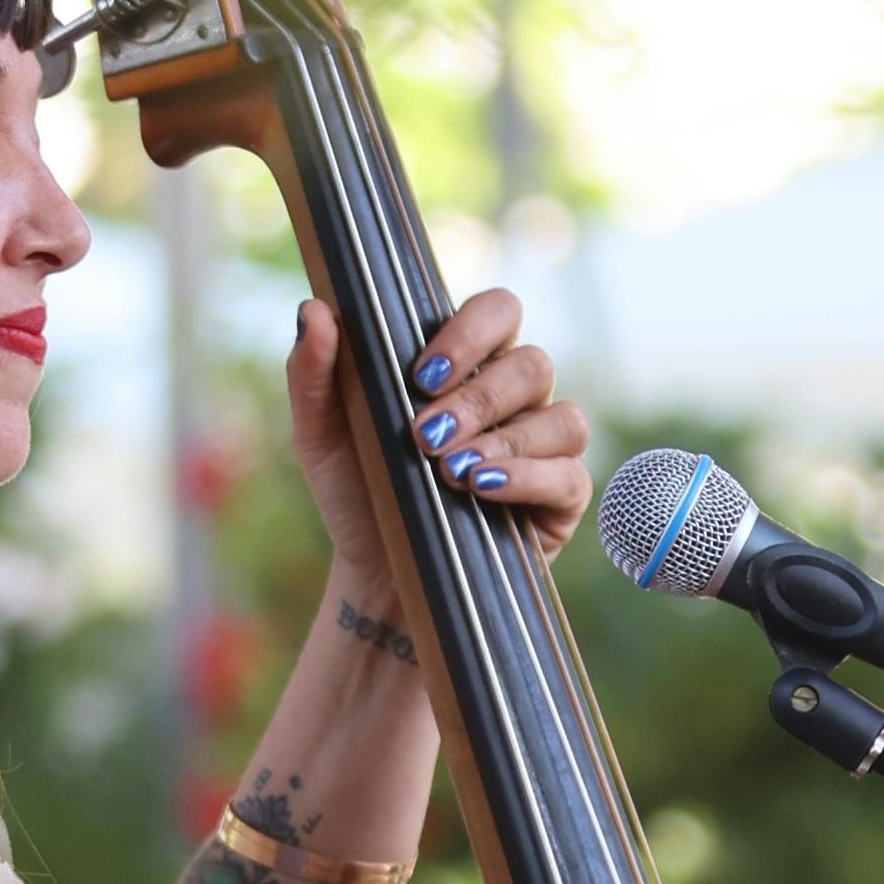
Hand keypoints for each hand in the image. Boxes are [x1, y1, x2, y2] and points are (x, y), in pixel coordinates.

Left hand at [285, 287, 589, 580]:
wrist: (377, 573)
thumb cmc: (357, 492)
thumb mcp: (321, 435)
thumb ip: (313, 371)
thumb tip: (316, 310)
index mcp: (468, 364)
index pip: (499, 313)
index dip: (471, 333)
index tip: (421, 376)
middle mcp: (514, 398)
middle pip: (532, 365)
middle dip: (477, 399)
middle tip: (424, 436)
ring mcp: (543, 447)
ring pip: (562, 417)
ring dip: (504, 440)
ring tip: (450, 471)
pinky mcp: (560, 499)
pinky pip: (569, 474)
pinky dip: (528, 477)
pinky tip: (482, 489)